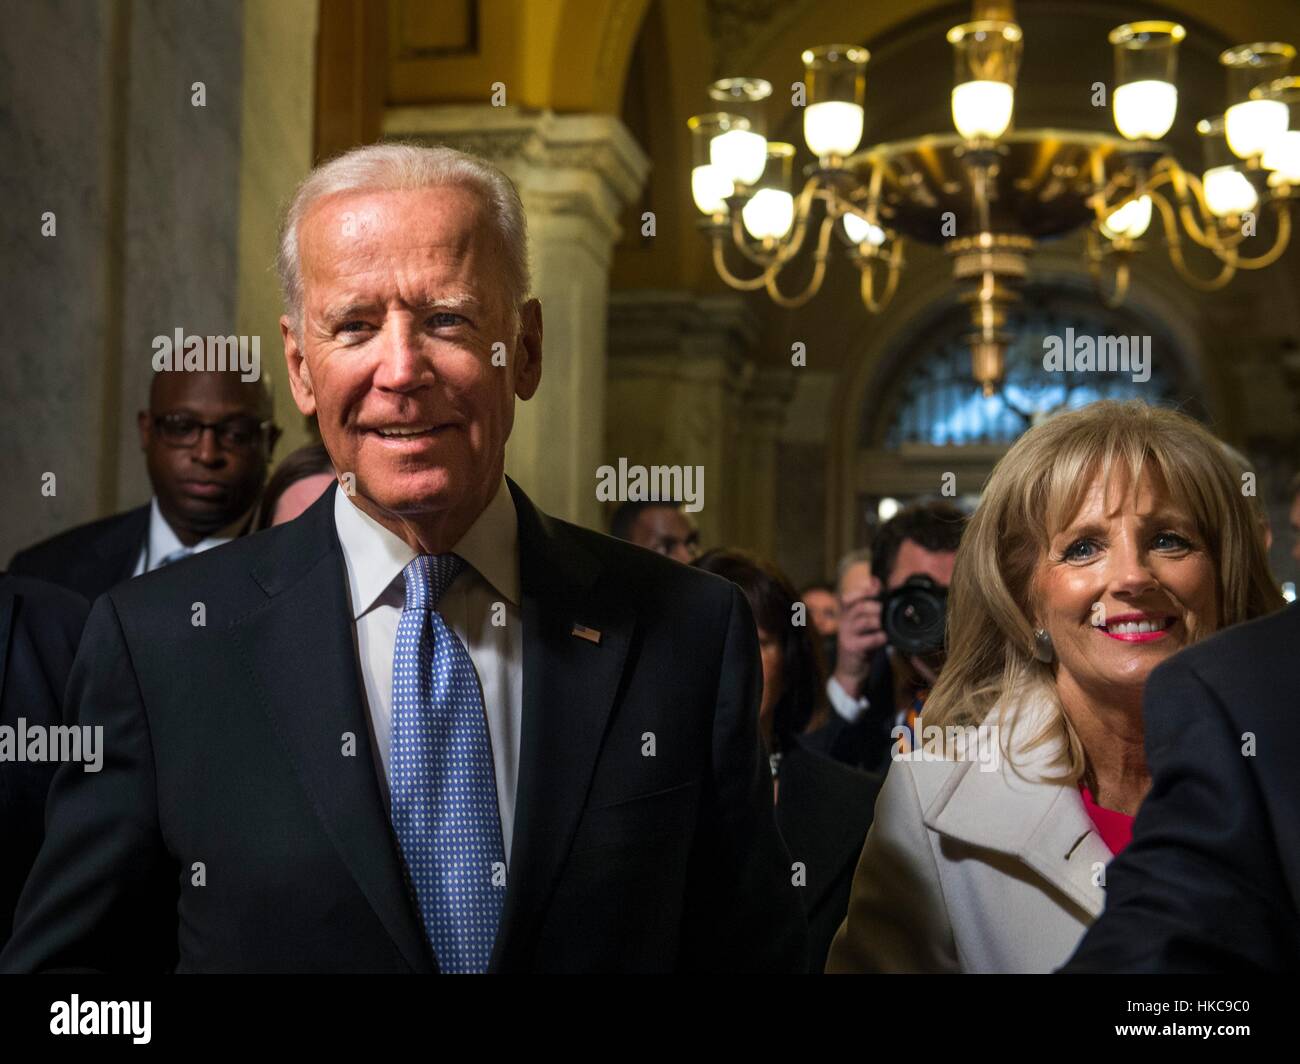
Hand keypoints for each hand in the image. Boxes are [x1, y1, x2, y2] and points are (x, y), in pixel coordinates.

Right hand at [832, 577, 885, 698]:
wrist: (850, 670)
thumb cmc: (861, 644)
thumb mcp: (864, 624)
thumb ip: (870, 605)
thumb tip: (876, 581)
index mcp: (846, 615)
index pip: (849, 597)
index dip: (863, 591)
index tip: (877, 588)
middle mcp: (844, 622)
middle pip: (859, 607)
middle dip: (876, 607)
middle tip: (887, 612)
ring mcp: (846, 635)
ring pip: (863, 621)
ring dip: (879, 621)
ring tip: (886, 625)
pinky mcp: (852, 648)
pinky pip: (868, 639)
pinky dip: (880, 637)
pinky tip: (885, 639)